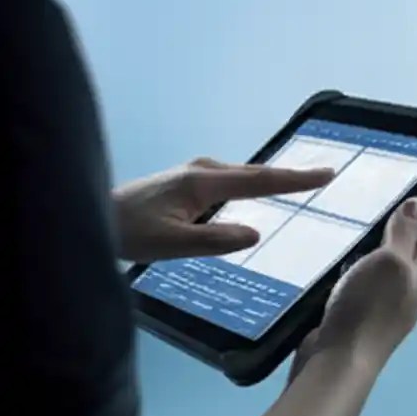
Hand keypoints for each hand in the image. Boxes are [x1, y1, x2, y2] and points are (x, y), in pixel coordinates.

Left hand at [113, 157, 334, 262]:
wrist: (89, 215)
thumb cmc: (127, 232)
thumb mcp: (170, 245)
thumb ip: (214, 240)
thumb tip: (256, 234)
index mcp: (203, 182)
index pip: (260, 180)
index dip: (295, 179)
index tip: (327, 174)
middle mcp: (202, 170)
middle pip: (255, 173)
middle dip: (290, 175)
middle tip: (323, 177)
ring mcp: (194, 173)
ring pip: (242, 177)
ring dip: (270, 180)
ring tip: (299, 184)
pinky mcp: (187, 182)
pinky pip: (230, 183)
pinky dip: (250, 186)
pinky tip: (256, 195)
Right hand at [289, 197, 416, 379]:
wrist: (340, 359)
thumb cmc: (371, 304)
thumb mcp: (391, 259)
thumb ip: (403, 232)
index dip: (407, 222)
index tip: (383, 206)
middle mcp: (410, 296)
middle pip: (399, 259)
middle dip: (382, 241)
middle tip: (357, 222)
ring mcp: (384, 313)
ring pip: (376, 277)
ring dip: (361, 262)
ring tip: (340, 243)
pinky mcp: (359, 324)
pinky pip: (357, 293)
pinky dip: (348, 281)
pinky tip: (331, 274)